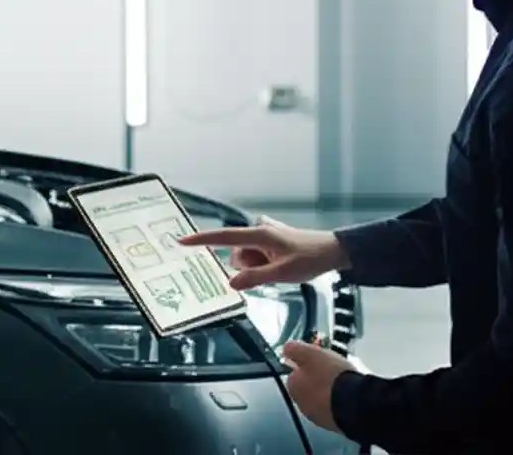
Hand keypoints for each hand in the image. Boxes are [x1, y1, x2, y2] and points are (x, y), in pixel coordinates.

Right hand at [177, 216, 349, 289]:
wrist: (332, 251)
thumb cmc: (310, 259)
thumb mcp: (282, 273)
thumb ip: (254, 278)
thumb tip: (230, 282)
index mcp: (259, 234)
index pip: (223, 237)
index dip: (201, 240)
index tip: (181, 241)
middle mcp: (258, 230)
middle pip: (237, 255)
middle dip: (249, 268)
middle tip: (274, 272)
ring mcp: (264, 234)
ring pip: (246, 259)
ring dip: (258, 268)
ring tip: (281, 269)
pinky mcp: (270, 240)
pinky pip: (256, 257)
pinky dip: (264, 265)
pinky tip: (281, 266)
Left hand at [282, 340, 356, 433]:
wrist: (353, 402)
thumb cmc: (330, 375)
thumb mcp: (310, 353)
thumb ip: (294, 349)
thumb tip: (286, 348)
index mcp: (293, 386)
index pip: (295, 373)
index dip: (307, 364)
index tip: (318, 360)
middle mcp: (301, 404)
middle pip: (307, 387)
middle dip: (317, 379)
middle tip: (331, 370)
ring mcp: (317, 415)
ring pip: (320, 399)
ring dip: (328, 392)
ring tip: (342, 382)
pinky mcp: (332, 423)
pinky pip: (332, 408)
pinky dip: (337, 402)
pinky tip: (347, 395)